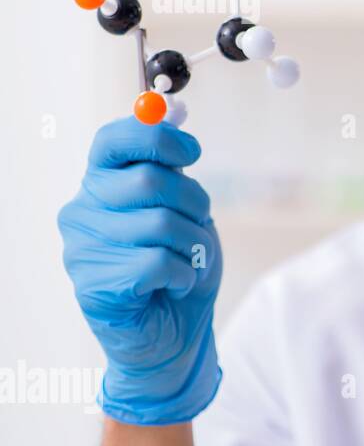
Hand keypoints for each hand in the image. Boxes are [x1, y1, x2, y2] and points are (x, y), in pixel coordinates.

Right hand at [57, 117, 222, 423]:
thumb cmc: (178, 266)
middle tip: (200, 223)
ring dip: (193, 243)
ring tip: (188, 261)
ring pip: (159, 223)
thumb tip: (173, 110)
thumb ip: (172, 165)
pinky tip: (175, 285)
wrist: (172, 335)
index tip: (192, 152)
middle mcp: (81, 211)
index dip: (159, 138)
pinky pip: (156, 262)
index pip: (114, 139)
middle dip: (194, 201)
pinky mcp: (94, 285)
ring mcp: (82, 249)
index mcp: (100, 184)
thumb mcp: (183, 208)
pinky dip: (182, 274)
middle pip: (150, 179)